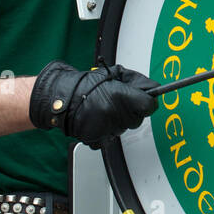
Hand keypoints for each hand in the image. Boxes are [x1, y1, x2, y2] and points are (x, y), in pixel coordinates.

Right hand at [29, 62, 157, 146]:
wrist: (61, 98)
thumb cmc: (86, 85)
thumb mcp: (115, 74)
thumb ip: (136, 81)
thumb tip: (152, 89)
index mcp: (121, 97)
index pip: (148, 106)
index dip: (148, 102)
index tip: (145, 100)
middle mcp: (115, 114)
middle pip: (137, 119)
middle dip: (132, 111)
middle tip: (118, 102)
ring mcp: (106, 128)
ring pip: (124, 128)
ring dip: (119, 120)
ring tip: (104, 108)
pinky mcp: (97, 139)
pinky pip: (111, 137)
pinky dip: (107, 130)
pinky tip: (98, 119)